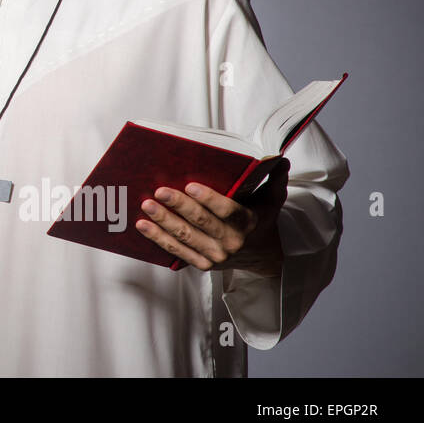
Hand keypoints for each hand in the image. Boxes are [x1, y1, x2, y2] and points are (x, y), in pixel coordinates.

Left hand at [135, 159, 289, 274]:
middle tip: (159, 192)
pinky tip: (144, 225)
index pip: (227, 210)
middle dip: (179, 206)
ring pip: (185, 237)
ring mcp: (215, 255)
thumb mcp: (272, 200)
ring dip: (163, 222)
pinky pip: (177, 251)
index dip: (208, 199)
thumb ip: (275, 179)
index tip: (190, 185)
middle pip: (201, 223)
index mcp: (247, 223)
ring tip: (146, 206)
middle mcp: (230, 241)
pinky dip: (158, 239)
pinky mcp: (202, 264)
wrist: (263, 257)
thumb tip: (280, 158)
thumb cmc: (262, 221)